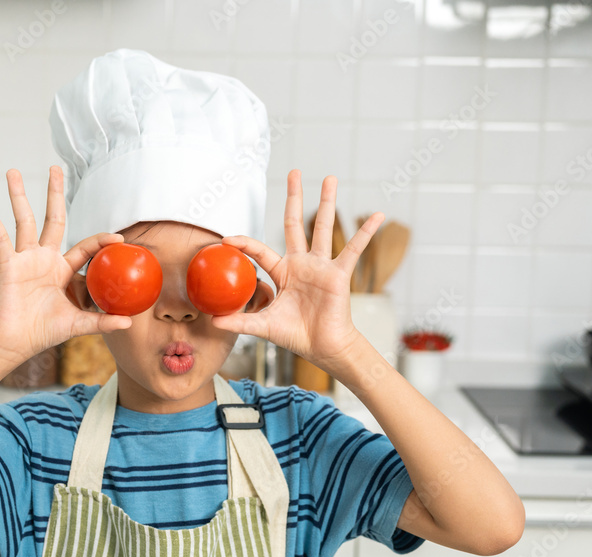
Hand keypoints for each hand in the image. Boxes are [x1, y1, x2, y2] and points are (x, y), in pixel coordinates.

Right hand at [0, 166, 131, 365]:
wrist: (13, 344)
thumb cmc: (42, 332)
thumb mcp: (77, 325)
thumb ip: (101, 321)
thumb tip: (129, 323)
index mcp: (62, 270)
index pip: (85, 247)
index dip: (101, 241)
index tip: (118, 236)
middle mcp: (44, 259)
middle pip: (53, 218)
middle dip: (55, 193)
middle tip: (56, 168)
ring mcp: (24, 259)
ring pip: (24, 221)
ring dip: (18, 196)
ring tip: (13, 171)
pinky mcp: (7, 265)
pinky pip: (0, 238)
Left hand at [210, 169, 382, 372]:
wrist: (323, 348)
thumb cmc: (296, 336)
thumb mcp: (263, 326)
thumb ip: (240, 321)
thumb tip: (214, 321)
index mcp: (283, 272)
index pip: (260, 250)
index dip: (244, 244)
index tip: (226, 238)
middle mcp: (302, 263)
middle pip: (295, 224)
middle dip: (294, 198)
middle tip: (294, 173)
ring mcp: (321, 266)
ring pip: (322, 228)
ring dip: (327, 202)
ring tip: (330, 178)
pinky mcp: (339, 274)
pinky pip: (353, 250)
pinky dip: (366, 233)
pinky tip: (378, 215)